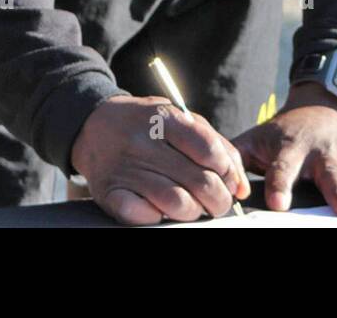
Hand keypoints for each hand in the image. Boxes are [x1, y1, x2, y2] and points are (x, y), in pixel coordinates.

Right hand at [70, 94, 250, 224]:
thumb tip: (241, 186)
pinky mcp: (108, 192)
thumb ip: (216, 146)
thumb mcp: (181, 120)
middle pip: (199, 181)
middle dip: (219, 199)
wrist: (95, 126)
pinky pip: (142, 216)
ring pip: (176, 203)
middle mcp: (143, 142)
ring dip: (194, 212)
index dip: (227, 171)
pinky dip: (158, 218)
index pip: (209, 150)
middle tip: (219, 202)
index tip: (229, 180)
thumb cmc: (148, 125)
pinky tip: (161, 209)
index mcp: (165, 118)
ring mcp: (125, 168)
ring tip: (195, 208)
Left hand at [231, 81, 336, 217]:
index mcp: (291, 147)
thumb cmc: (281, 134)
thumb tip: (215, 178)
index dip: (278, 184)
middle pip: (332, 174)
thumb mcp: (254, 138)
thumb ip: (232, 156)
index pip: (282, 167)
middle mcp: (324, 150)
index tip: (274, 204)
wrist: (321, 107)